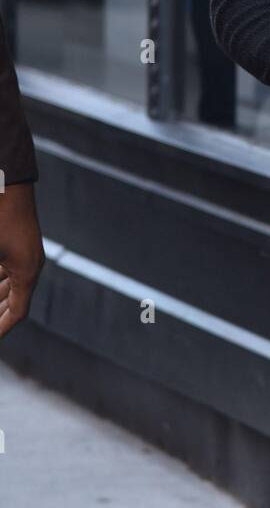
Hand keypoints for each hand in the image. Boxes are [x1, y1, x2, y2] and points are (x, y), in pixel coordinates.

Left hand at [0, 181, 45, 338]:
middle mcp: (29, 264)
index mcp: (27, 271)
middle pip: (14, 301)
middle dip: (0, 315)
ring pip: (9, 285)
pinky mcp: (17, 242)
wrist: (6, 180)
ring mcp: (25, 252)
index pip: (17, 312)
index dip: (2, 328)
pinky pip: (8, 270)